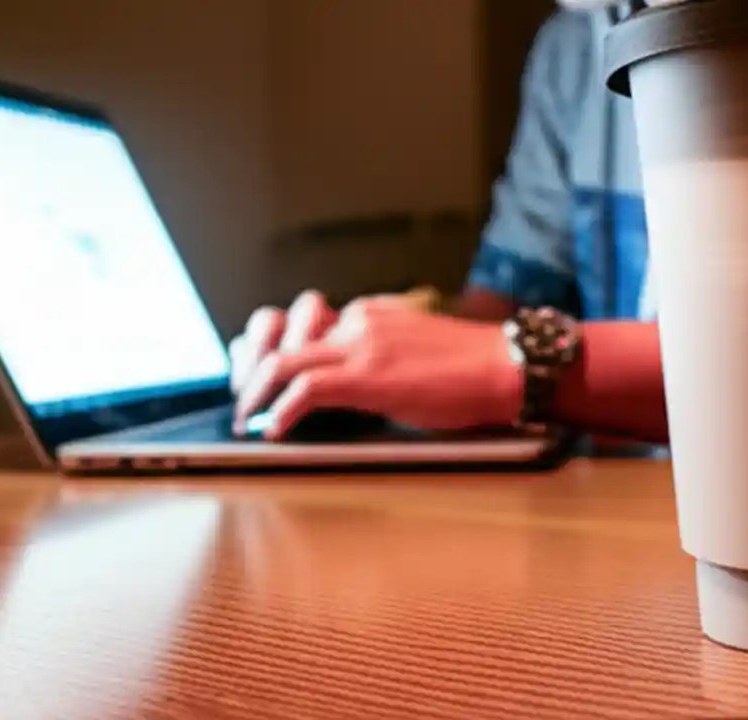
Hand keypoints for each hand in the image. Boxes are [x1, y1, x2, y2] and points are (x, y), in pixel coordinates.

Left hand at [231, 298, 521, 438]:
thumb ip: (376, 361)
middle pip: (278, 332)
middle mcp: (356, 321)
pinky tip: (275, 431)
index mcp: (366, 315)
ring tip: (247, 417)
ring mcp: (360, 345)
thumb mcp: (412, 354)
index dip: (267, 347)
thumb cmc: (470, 370)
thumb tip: (345, 391)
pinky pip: (306, 388)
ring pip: (283, 359)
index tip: (254, 373)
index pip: (299, 321)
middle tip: (242, 400)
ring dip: (255, 390)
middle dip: (250, 369)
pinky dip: (282, 411)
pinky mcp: (368, 374)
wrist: (505, 366)